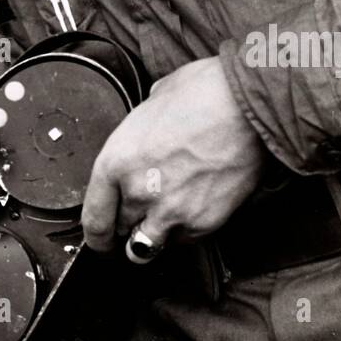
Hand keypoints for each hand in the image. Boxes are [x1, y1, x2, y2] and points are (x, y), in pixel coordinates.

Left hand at [81, 56, 264, 258]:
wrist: (247, 108)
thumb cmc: (203, 94)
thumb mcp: (154, 101)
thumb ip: (142, 129)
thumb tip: (146, 132)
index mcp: (116, 161)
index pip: (94, 219)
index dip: (96, 234)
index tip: (100, 238)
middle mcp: (138, 193)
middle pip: (121, 231)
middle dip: (128, 223)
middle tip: (141, 209)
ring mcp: (171, 212)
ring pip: (148, 246)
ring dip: (152, 236)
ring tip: (162, 220)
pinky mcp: (203, 224)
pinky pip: (184, 240)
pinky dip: (184, 231)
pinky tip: (193, 208)